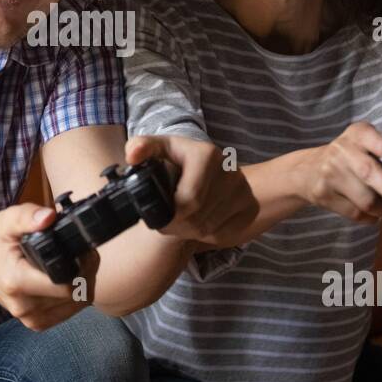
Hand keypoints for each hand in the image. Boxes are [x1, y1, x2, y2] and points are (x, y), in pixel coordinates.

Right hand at [0, 203, 95, 330]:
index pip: (65, 286)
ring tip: (75, 263)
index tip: (84, 250)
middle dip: (87, 272)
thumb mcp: (7, 221)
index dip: (83, 266)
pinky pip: (70, 310)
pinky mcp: (37, 323)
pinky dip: (76, 294)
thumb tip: (49, 217)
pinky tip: (69, 278)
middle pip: (77, 294)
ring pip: (77, 303)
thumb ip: (28, 217)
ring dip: (84, 283)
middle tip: (83, 252)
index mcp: (17, 282)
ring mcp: (31, 318)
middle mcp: (24, 306)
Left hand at [125, 135, 258, 247]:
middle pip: (196, 219)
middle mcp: (229, 172)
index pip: (188, 200)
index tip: (159, 216)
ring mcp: (243, 191)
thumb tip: (132, 156)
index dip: (169, 216)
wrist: (217, 169)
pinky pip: (222, 234)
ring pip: (208, 229)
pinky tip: (199, 221)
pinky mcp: (250, 208)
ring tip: (181, 220)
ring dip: (189, 231)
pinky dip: (206, 234)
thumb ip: (143, 147)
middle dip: (176, 226)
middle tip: (166, 222)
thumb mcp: (162, 148)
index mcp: (206, 155)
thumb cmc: (181, 160)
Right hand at [291, 119, 381, 223]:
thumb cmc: (352, 155)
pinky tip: (369, 211)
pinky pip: (355, 213)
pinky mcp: (323, 195)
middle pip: (369, 172)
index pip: (369, 136)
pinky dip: (368, 217)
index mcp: (358, 134)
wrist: (308, 171)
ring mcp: (330, 174)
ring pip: (365, 199)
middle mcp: (342, 151)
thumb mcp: (377, 143)